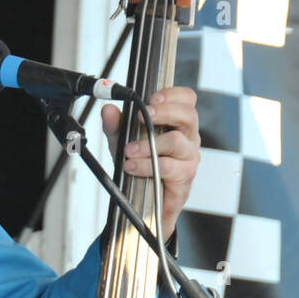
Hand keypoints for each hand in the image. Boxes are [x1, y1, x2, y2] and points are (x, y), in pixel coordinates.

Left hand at [101, 85, 199, 241]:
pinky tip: (132, 167)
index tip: (151, 99)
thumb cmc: (142, 168)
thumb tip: (109, 110)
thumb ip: (116, 126)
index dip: (172, 94)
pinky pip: (169, 167)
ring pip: (176, 141)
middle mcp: (188, 138)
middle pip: (188, 115)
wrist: (146, 203)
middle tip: (141, 117)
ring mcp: (189, 158)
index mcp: (178, 124)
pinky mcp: (185, 177)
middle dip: (163, 113)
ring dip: (149, 144)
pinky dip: (147, 165)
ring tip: (129, 151)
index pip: (187, 99)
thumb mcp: (124, 143)